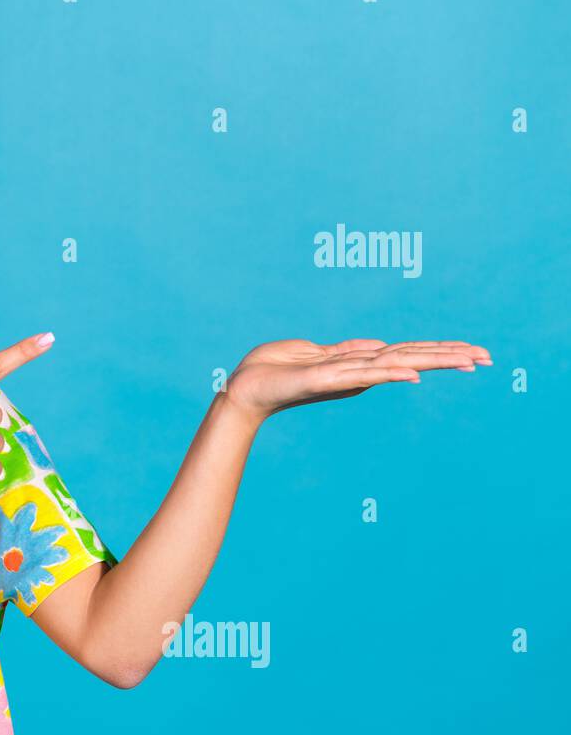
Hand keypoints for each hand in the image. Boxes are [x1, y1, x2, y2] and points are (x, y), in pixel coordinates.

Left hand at [224, 338, 492, 423]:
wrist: (245, 387)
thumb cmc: (279, 370)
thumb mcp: (321, 354)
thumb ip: (351, 351)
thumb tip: (381, 347)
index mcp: (359, 363)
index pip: (409, 353)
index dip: (441, 350)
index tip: (477, 352)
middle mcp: (357, 372)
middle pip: (412, 359)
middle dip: (450, 357)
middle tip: (489, 357)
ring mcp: (343, 377)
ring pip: (395, 365)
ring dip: (431, 361)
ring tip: (466, 360)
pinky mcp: (322, 381)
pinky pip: (359, 375)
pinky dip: (387, 374)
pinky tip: (412, 374)